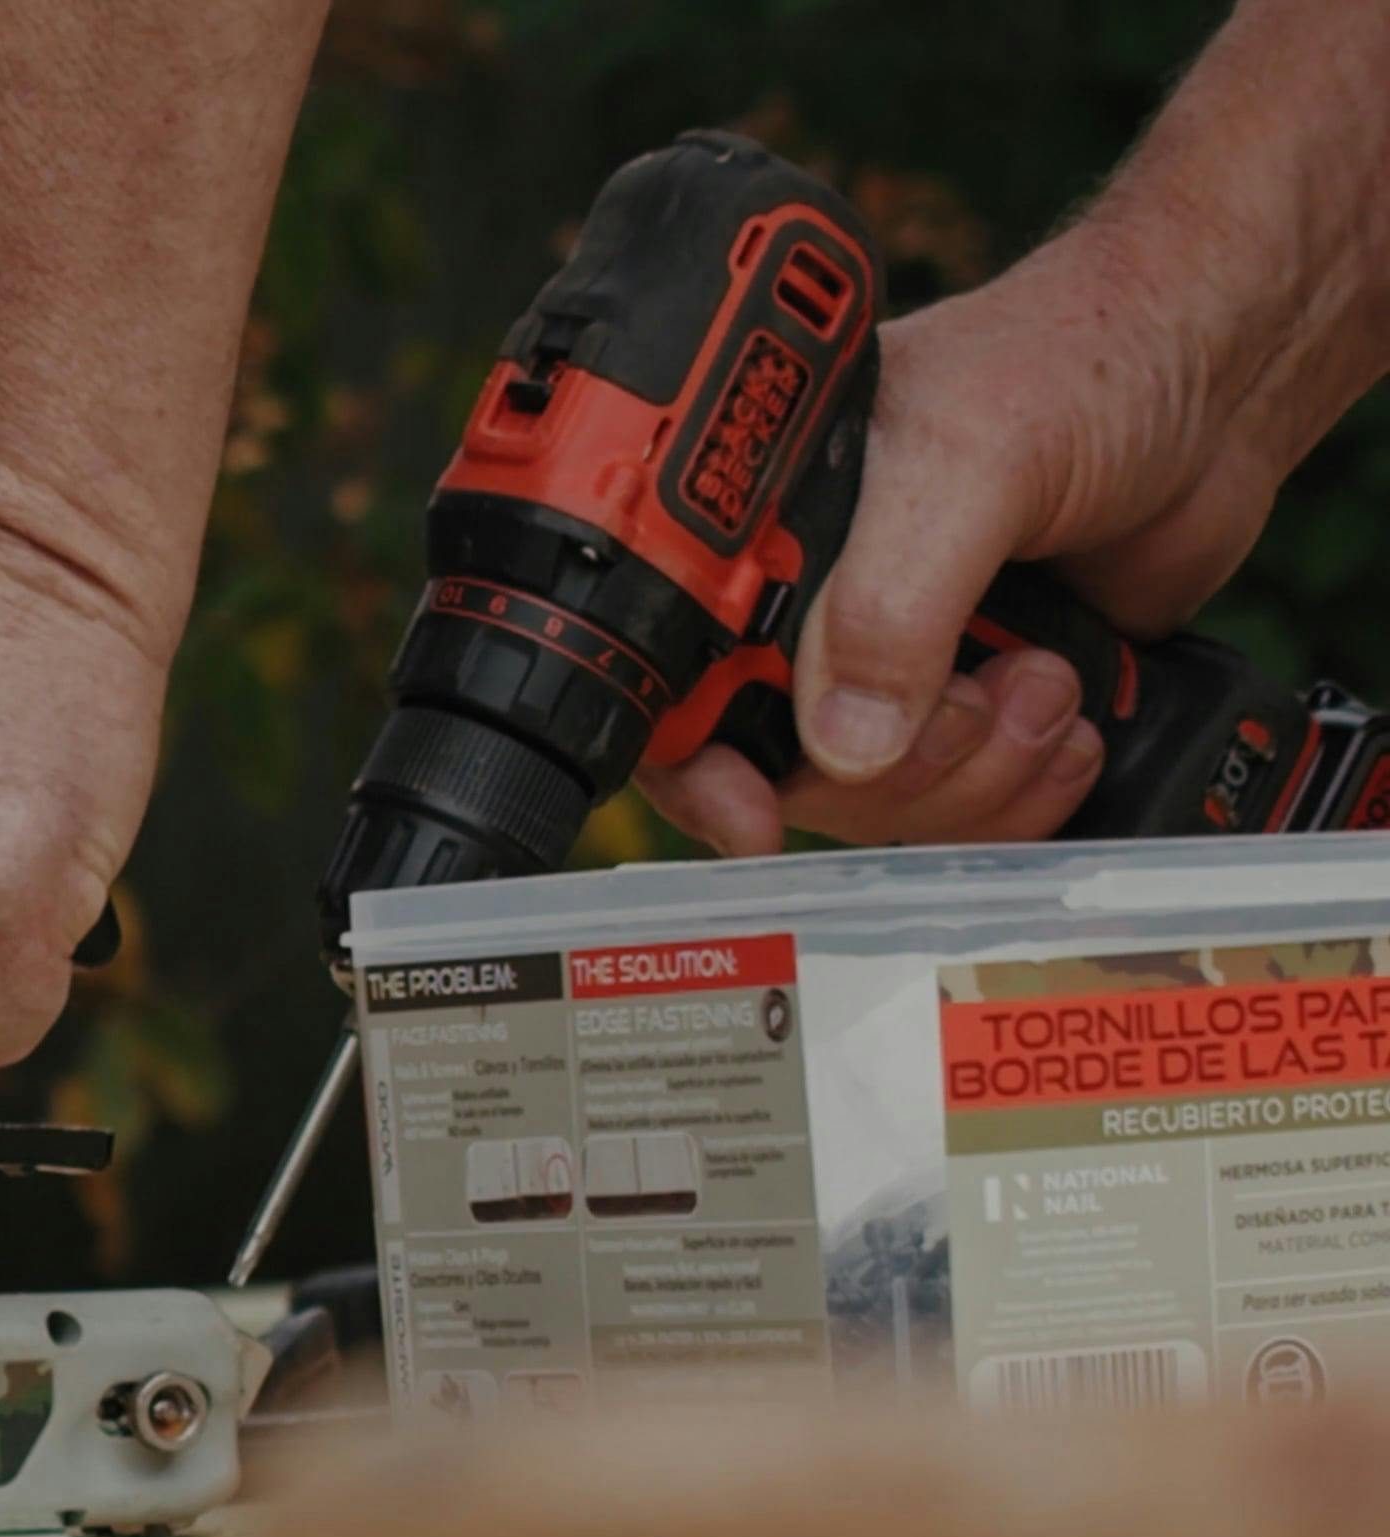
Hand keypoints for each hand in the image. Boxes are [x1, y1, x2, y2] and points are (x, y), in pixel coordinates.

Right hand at [639, 221, 1303, 856]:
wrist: (1222, 374)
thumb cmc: (1080, 361)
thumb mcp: (966, 462)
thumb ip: (891, 603)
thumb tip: (840, 743)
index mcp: (762, 535)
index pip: (677, 683)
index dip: (700, 764)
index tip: (753, 813)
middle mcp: (816, 606)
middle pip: (788, 773)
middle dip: (896, 767)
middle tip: (973, 697)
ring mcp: (901, 661)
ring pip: (883, 802)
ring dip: (979, 773)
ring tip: (1045, 681)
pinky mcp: (982, 700)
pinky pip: (966, 810)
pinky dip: (1023, 794)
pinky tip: (1068, 724)